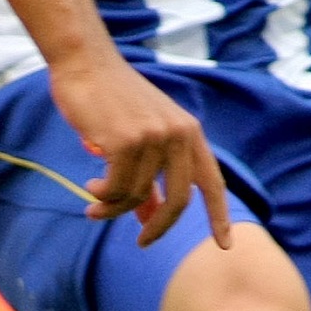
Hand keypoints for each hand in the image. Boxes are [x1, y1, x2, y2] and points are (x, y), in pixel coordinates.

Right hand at [48, 55, 232, 248]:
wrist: (85, 63)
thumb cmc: (110, 100)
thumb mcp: (140, 136)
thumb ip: (149, 175)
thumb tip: (148, 218)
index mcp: (189, 132)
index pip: (212, 182)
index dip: (219, 217)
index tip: (225, 246)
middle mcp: (179, 134)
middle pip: (179, 200)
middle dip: (159, 228)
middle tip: (142, 242)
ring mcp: (155, 137)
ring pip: (136, 196)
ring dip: (112, 207)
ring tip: (94, 205)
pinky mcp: (127, 142)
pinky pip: (115, 188)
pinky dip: (101, 195)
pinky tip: (90, 185)